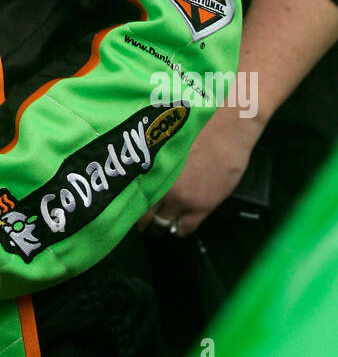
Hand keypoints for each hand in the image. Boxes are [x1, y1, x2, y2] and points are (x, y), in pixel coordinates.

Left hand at [139, 105, 259, 237]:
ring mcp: (182, 199)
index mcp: (150, 168)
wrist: (227, 127)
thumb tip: (147, 171)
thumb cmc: (196, 125)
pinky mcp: (202, 207)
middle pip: (144, 215)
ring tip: (159, 227)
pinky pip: (185, 228)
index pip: (132, 196)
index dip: (129, 205)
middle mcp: (162, 186)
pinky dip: (179, 231)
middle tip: (141, 224)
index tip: (128, 208)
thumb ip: (155, 161)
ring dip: (160, 227)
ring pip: (163, 224)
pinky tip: (177, 229)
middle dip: (142, 221)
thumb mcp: (165, 141)